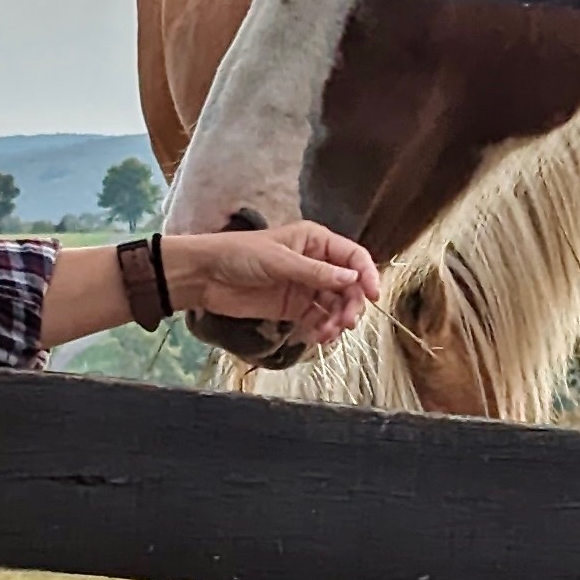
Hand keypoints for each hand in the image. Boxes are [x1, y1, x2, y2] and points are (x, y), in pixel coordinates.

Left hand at [170, 221, 385, 343]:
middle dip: (352, 304)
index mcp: (315, 241)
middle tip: (346, 323)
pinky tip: (318, 338)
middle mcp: (316, 263)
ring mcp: (306, 286)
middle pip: (349, 285)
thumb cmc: (240, 255)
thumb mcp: (279, 260)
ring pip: (336, 305)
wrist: (205, 276)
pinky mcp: (294, 307)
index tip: (373, 295)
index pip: (353, 257)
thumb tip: (352, 280)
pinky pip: (318, 319)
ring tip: (328, 333)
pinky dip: (323, 329)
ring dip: (338, 320)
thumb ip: (316, 272)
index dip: (367, 274)